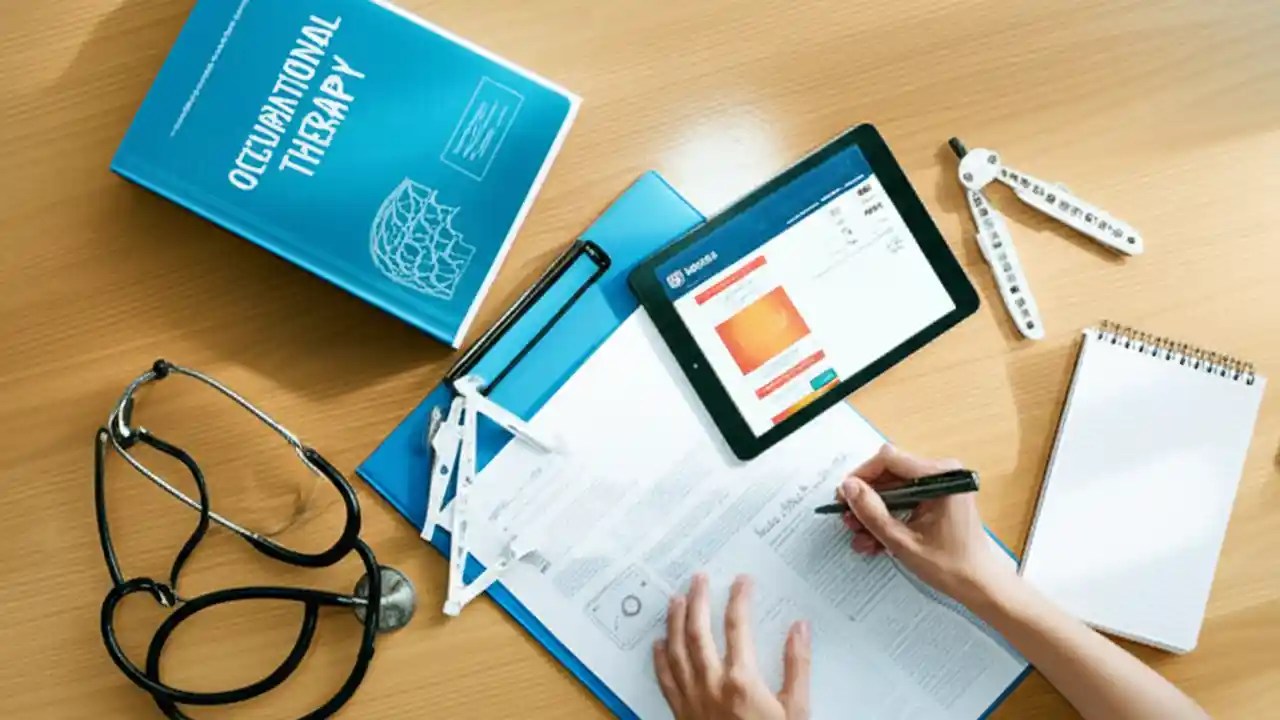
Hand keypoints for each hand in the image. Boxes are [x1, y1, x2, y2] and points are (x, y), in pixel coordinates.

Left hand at [653, 574, 810, 719]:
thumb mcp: (797, 711)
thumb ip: (797, 666)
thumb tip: (799, 628)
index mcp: (742, 680)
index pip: (738, 626)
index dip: (739, 598)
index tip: (742, 581)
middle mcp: (711, 684)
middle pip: (698, 631)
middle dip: (698, 600)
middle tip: (699, 578)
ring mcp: (692, 700)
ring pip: (676, 651)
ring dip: (674, 622)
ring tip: (676, 600)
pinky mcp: (681, 715)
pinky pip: (665, 680)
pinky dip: (659, 659)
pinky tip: (658, 644)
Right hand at [838, 444, 1014, 603]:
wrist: (980, 585)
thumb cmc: (949, 566)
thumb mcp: (902, 541)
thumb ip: (872, 512)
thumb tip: (847, 487)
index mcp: (941, 476)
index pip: (889, 460)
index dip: (861, 476)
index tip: (843, 497)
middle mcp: (943, 473)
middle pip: (890, 473)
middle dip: (866, 499)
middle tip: (848, 520)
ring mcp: (941, 486)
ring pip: (894, 489)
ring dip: (874, 512)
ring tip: (859, 536)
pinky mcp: (938, 499)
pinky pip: (905, 500)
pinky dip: (889, 517)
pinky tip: (874, 540)